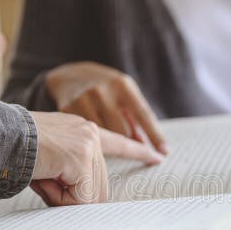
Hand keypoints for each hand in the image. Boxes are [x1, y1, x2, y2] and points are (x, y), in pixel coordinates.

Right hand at [30, 111, 163, 205]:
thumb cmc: (15, 150)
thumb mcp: (51, 161)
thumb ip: (73, 174)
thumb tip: (87, 204)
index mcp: (84, 131)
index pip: (118, 142)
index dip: (137, 151)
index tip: (157, 156)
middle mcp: (91, 133)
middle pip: (98, 187)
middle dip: (71, 197)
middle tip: (45, 180)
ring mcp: (88, 145)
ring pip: (89, 197)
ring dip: (62, 198)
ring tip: (41, 176)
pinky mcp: (80, 159)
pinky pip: (80, 199)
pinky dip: (59, 199)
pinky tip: (44, 178)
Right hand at [46, 62, 167, 153]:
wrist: (70, 75)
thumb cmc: (107, 88)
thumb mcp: (124, 94)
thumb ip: (135, 117)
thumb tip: (143, 144)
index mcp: (121, 85)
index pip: (143, 115)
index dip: (154, 136)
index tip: (164, 154)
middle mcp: (102, 91)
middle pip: (123, 131)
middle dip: (131, 143)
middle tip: (137, 150)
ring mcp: (83, 100)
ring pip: (105, 137)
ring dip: (111, 145)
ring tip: (112, 142)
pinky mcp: (67, 110)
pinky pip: (86, 136)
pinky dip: (94, 143)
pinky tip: (92, 141)